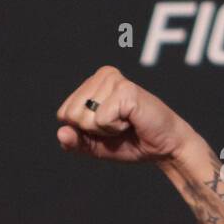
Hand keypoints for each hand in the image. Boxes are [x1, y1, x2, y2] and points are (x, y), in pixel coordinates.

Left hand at [55, 66, 197, 162]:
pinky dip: (115, 128)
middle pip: (70, 115)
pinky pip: (101, 119)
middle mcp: (102, 75)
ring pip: (85, 117)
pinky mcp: (126, 89)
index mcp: (92, 83)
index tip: (105, 127)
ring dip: (105, 129)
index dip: (82, 130)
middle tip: (117, 125)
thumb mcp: (94, 146)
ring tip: (126, 122)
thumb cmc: (130, 142)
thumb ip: (75, 141)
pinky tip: (132, 120)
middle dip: (92, 130)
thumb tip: (60, 133)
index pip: (63, 114)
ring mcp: (114, 80)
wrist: (163, 147)